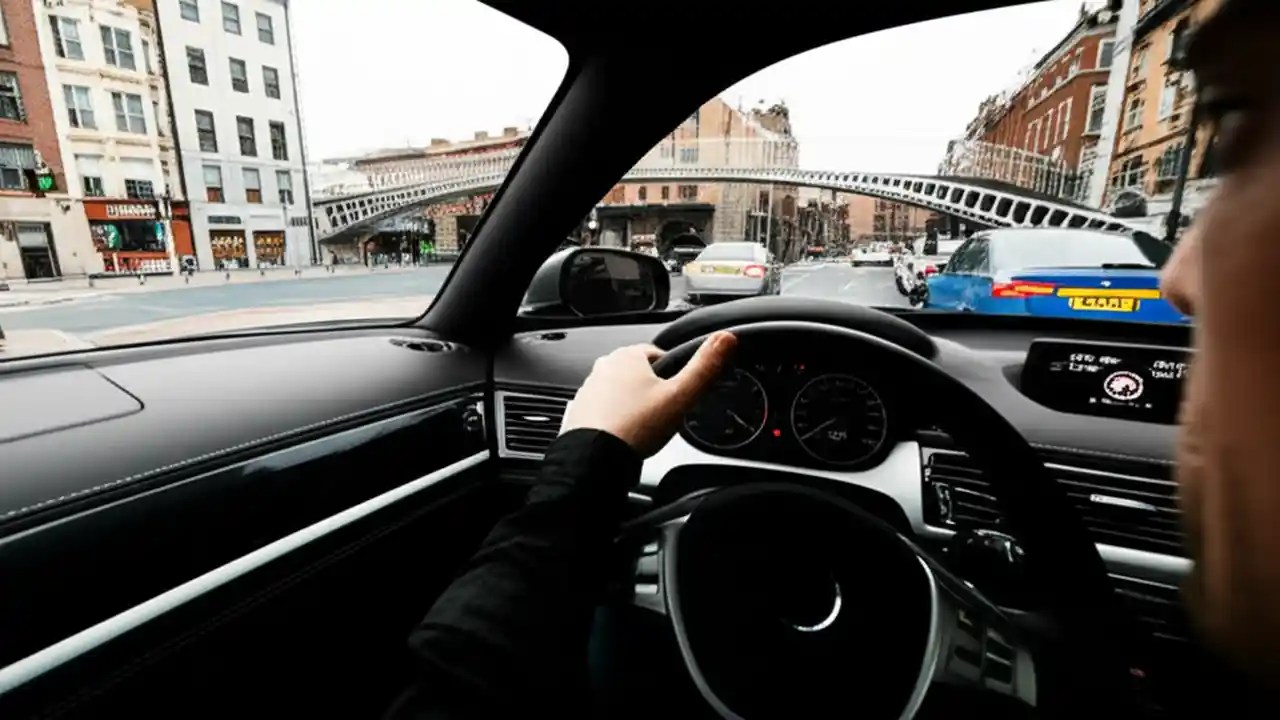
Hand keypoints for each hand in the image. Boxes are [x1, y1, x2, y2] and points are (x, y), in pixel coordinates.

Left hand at [561, 331, 736, 456]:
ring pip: (622, 392)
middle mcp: (604, 367)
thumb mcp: (680, 396)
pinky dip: (617, 420)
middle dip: (653, 392)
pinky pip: (606, 411)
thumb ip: (704, 367)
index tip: (678, 394)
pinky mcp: (581, 411)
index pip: (659, 354)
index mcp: (628, 356)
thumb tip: (726, 339)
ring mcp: (590, 390)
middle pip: (640, 374)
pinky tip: (626, 435)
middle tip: (663, 414)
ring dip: (634, 406)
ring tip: (645, 428)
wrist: (594, 459)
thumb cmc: (635, 427)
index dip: (674, 375)